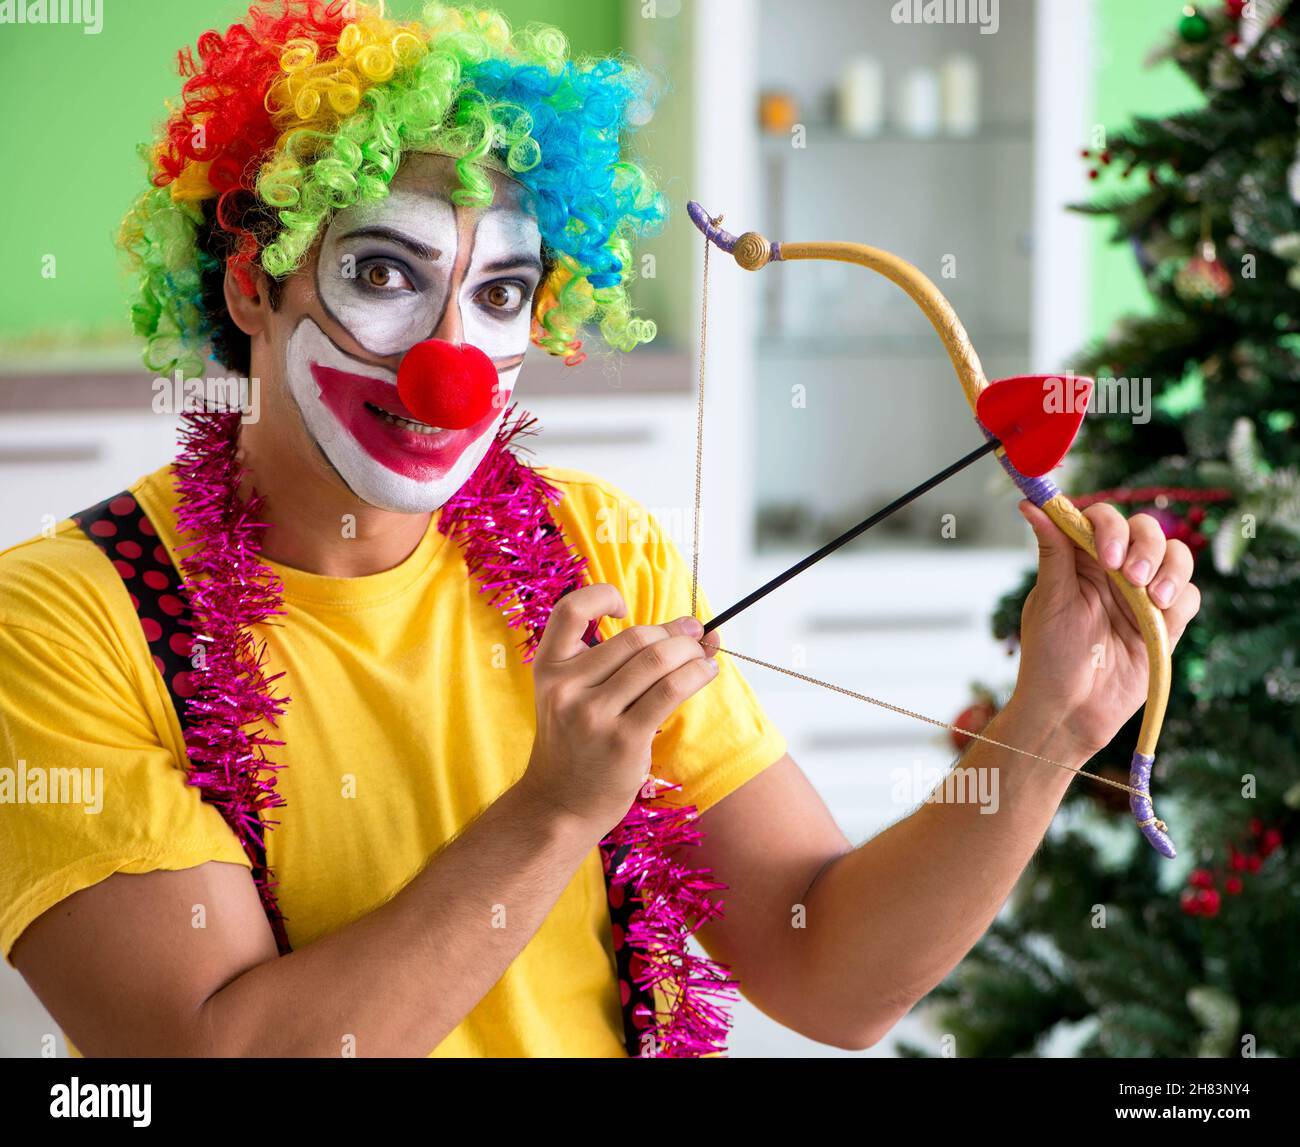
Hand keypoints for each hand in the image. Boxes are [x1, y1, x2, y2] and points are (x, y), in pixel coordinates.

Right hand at [520, 583, 718, 834]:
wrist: (559, 805)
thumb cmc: (575, 744)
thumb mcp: (573, 697)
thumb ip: (615, 661)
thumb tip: (695, 626)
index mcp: (549, 669)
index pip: (570, 610)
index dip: (602, 596)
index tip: (625, 609)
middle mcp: (566, 688)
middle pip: (635, 638)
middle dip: (674, 631)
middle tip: (694, 634)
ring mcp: (594, 715)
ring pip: (657, 660)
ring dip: (691, 652)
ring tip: (703, 656)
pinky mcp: (624, 740)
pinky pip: (670, 691)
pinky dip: (697, 674)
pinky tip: (706, 673)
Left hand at [1013, 500, 1201, 757]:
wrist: (1070, 710)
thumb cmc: (1049, 656)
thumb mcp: (1050, 599)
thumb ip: (1053, 550)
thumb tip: (1031, 504)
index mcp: (1081, 559)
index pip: (1103, 519)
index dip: (1110, 526)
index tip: (1106, 553)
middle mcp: (1115, 571)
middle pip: (1148, 530)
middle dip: (1145, 546)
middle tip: (1130, 576)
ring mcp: (1142, 596)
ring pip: (1177, 557)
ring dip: (1170, 569)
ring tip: (1152, 599)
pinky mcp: (1165, 624)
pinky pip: (1189, 597)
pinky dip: (1180, 599)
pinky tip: (1160, 616)